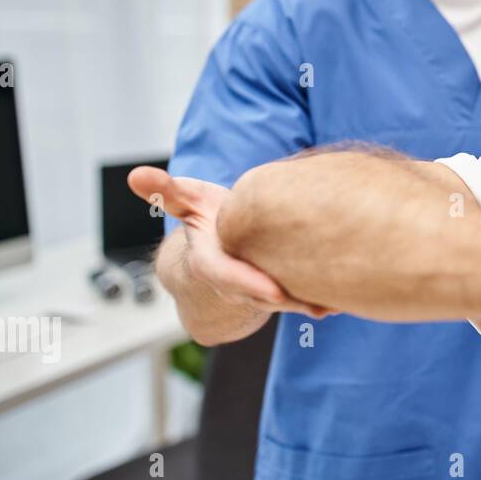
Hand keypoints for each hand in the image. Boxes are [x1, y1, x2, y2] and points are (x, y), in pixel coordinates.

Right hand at [128, 166, 331, 319]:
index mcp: (210, 261)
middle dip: (286, 301)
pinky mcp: (280, 294)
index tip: (272, 293)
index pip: (225, 276)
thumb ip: (167, 191)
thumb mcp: (188, 202)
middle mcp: (233, 282)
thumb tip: (135, 175)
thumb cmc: (208, 222)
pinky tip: (345, 300)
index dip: (247, 285)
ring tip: (334, 303)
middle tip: (314, 304)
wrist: (222, 250)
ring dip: (308, 305)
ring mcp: (257, 293)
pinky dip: (321, 301)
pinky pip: (300, 301)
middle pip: (260, 296)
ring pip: (283, 303)